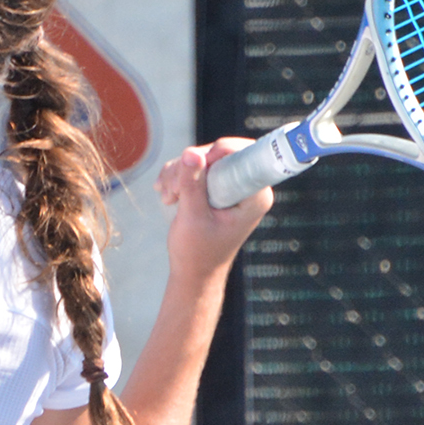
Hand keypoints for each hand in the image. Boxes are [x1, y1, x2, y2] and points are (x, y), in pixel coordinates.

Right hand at [155, 137, 271, 283]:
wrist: (193, 272)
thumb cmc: (198, 253)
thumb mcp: (192, 218)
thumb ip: (192, 184)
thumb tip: (191, 152)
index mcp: (254, 196)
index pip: (243, 154)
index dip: (216, 153)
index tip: (193, 165)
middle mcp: (247, 186)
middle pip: (218, 152)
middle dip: (190, 166)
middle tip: (173, 191)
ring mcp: (231, 185)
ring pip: (203, 157)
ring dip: (178, 173)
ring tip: (169, 198)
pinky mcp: (217, 186)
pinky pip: (196, 166)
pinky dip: (177, 177)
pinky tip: (169, 196)